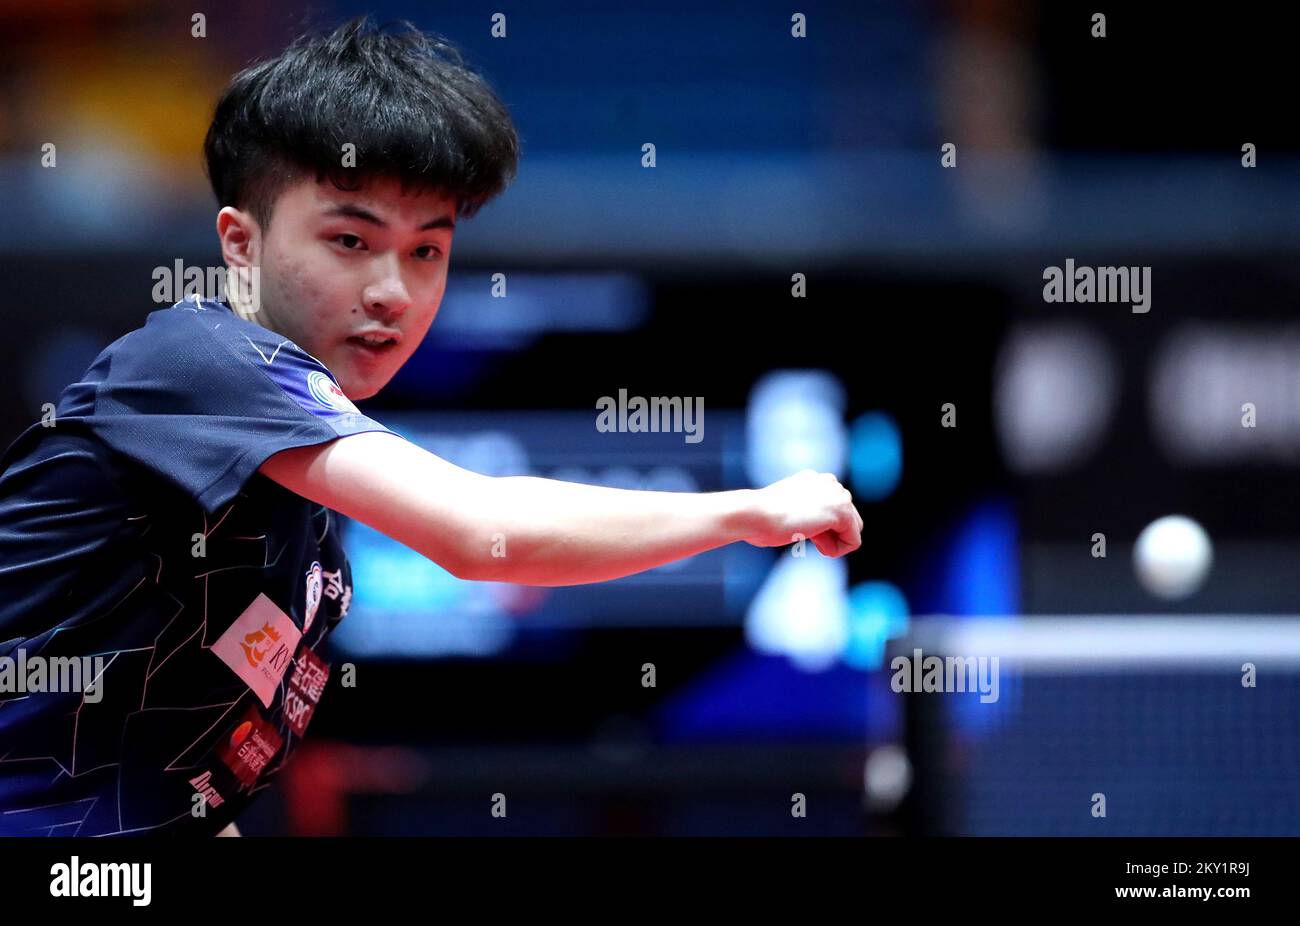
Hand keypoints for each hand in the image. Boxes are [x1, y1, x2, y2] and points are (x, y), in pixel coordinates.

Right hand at [743, 469, 862, 556]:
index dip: (818, 529)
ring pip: (852, 529)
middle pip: (846, 519)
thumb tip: (820, 528)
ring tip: (810, 538)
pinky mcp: (842, 510)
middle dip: (828, 534)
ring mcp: (837, 494)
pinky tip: (816, 544)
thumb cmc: (758, 519)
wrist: (754, 514)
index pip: (832, 510)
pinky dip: (836, 550)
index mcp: (814, 479)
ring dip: (832, 541)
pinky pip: (854, 541)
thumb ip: (805, 513)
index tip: (796, 527)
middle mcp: (829, 481)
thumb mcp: (784, 511)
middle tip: (803, 533)